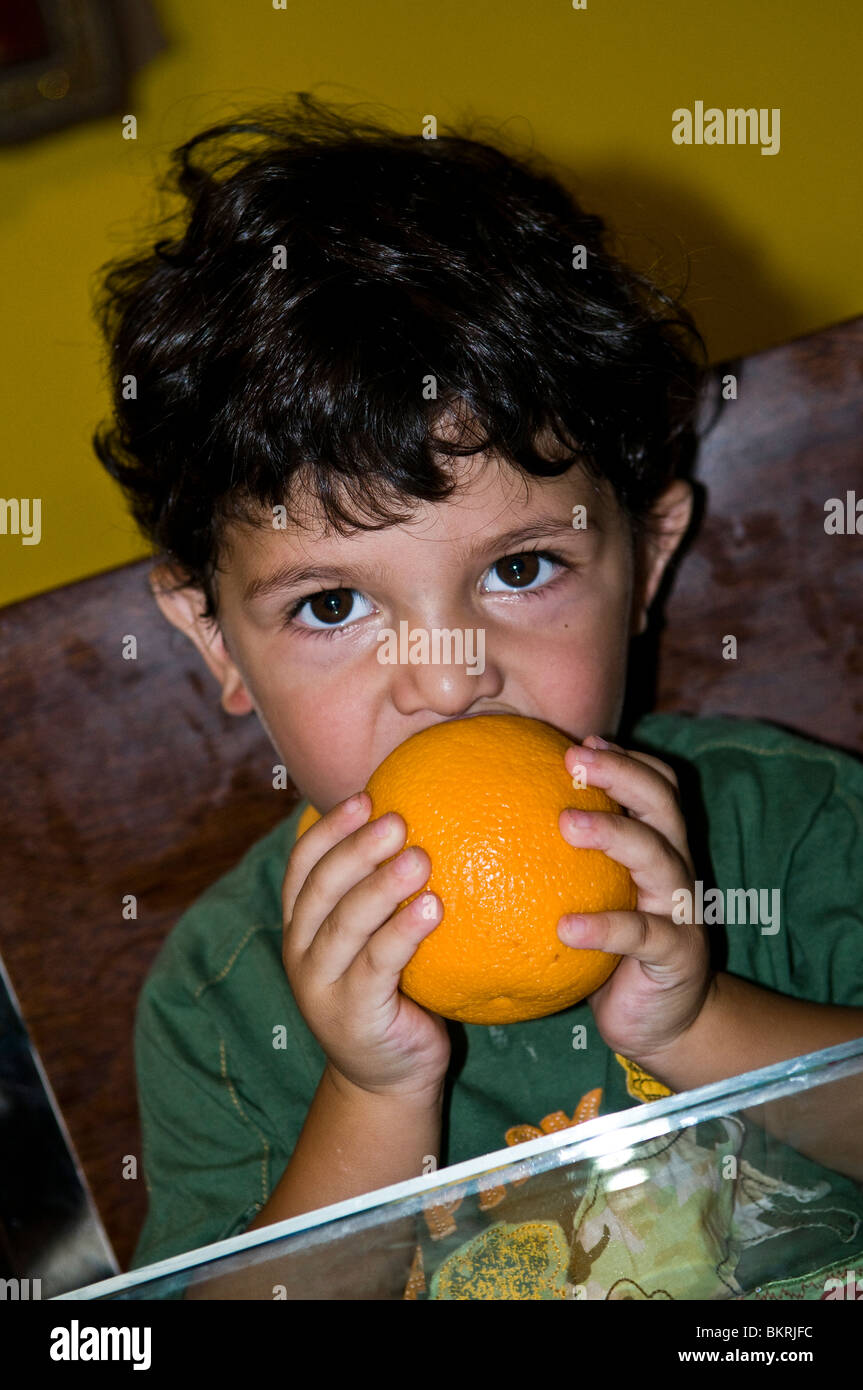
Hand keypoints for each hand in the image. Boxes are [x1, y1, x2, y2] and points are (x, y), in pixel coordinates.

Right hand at [281, 794, 450, 1100]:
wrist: (388, 1077)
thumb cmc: (393, 994)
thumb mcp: (378, 941)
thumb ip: (387, 896)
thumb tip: (431, 825)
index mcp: (303, 926)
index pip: (303, 866)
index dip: (329, 829)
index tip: (365, 796)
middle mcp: (302, 951)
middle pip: (321, 888)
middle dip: (357, 848)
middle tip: (398, 820)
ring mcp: (321, 985)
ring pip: (345, 925)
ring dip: (382, 886)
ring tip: (420, 857)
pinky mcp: (352, 1014)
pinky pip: (378, 965)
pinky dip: (403, 933)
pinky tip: (434, 908)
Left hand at [556, 735, 713, 1066]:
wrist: (662, 1024)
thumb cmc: (611, 955)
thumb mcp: (588, 901)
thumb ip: (558, 866)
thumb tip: (485, 832)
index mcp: (658, 849)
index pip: (658, 787)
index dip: (626, 758)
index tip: (579, 741)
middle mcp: (675, 870)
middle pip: (662, 805)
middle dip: (621, 773)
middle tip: (572, 759)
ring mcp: (681, 911)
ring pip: (657, 858)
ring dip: (613, 834)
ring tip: (566, 823)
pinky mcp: (676, 956)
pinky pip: (641, 936)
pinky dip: (605, 928)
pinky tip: (566, 927)